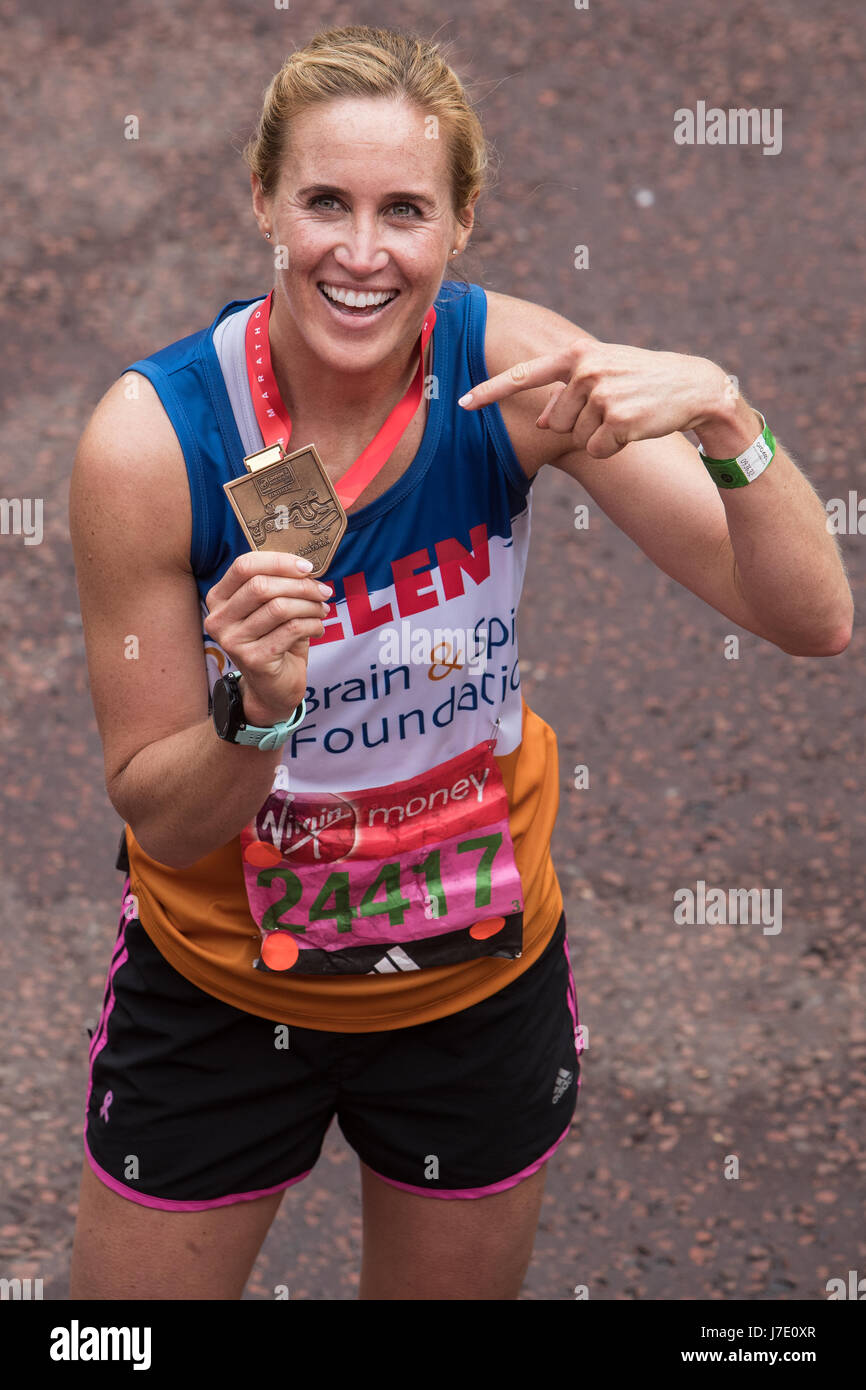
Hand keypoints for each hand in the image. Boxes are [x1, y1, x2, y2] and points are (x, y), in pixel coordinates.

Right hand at [203, 552, 331, 725]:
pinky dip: (312, 625)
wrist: (273, 687)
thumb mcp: (271, 608)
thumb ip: (278, 584)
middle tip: (322, 592)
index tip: (307, 567)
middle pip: (262, 586)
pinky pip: (291, 630)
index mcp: (219, 599)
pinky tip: (318, 628)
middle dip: (300, 585)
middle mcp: (219, 619)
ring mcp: (233, 641)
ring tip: (322, 610)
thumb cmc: (274, 640)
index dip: (279, 562)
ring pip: (279, 607)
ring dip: (309, 605)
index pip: (244, 566)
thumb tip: (305, 567)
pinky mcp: (253, 659)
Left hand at [458, 336, 729, 458]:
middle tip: (614, 407)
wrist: (694, 387)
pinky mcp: (618, 419)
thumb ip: (569, 392)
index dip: (490, 393)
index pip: (523, 376)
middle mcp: (585, 370)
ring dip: (599, 436)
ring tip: (627, 414)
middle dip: (579, 425)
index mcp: (577, 355)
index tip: (461, 403)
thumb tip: (544, 421)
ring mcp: (602, 394)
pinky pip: (596, 450)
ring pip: (576, 438)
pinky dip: (614, 448)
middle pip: (555, 421)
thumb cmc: (644, 381)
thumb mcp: (604, 375)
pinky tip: (635, 429)